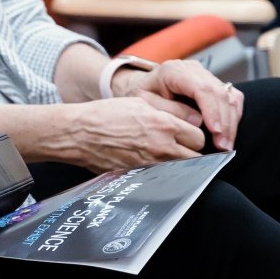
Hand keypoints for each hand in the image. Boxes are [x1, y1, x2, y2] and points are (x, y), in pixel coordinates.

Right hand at [62, 95, 207, 170]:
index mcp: (164, 125)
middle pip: (196, 156)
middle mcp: (162, 147)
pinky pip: (165, 177)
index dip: (195, 133)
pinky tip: (153, 161)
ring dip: (180, 162)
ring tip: (166, 152)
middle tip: (181, 144)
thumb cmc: (107, 115)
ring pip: (184, 169)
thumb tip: (194, 117)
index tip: (188, 132)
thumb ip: (171, 110)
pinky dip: (165, 172)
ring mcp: (153, 165)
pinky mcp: (142, 176)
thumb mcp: (141, 101)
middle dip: (191, 150)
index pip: (199, 136)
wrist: (81, 134)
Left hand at [122, 59, 242, 149]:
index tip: (215, 131)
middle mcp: (193, 69)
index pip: (201, 88)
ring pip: (229, 95)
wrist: (144, 85)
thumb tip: (197, 120)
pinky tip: (227, 133)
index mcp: (174, 71)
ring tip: (226, 144)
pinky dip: (233, 116)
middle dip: (224, 121)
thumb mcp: (146, 103)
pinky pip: (232, 97)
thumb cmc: (143, 94)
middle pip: (219, 92)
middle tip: (223, 146)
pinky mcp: (214, 82)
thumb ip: (169, 110)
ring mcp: (205, 74)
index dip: (212, 110)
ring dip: (231, 121)